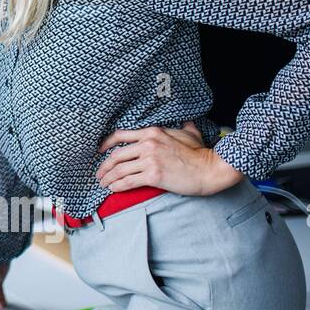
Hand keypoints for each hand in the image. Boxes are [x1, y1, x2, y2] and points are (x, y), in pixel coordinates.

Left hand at [96, 121, 242, 195]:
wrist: (210, 169)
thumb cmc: (201, 154)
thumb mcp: (190, 134)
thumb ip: (184, 126)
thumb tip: (187, 120)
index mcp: (152, 132)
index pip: (121, 135)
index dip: (106, 143)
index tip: (99, 150)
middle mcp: (148, 144)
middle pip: (116, 155)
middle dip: (104, 166)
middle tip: (99, 174)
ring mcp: (150, 159)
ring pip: (120, 169)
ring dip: (108, 178)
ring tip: (104, 184)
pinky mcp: (154, 175)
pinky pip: (128, 181)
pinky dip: (117, 186)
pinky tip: (113, 189)